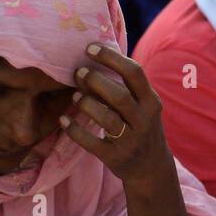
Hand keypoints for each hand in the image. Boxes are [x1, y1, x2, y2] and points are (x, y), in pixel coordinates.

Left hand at [60, 44, 176, 188]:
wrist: (151, 167)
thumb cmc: (140, 127)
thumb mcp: (143, 107)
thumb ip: (125, 87)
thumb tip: (90, 61)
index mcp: (151, 102)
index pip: (134, 73)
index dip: (111, 58)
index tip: (90, 48)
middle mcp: (144, 120)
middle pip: (119, 96)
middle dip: (95, 81)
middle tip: (79, 72)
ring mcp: (131, 140)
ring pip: (107, 119)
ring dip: (86, 104)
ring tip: (74, 96)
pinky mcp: (116, 157)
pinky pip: (92, 143)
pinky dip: (75, 130)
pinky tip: (63, 121)